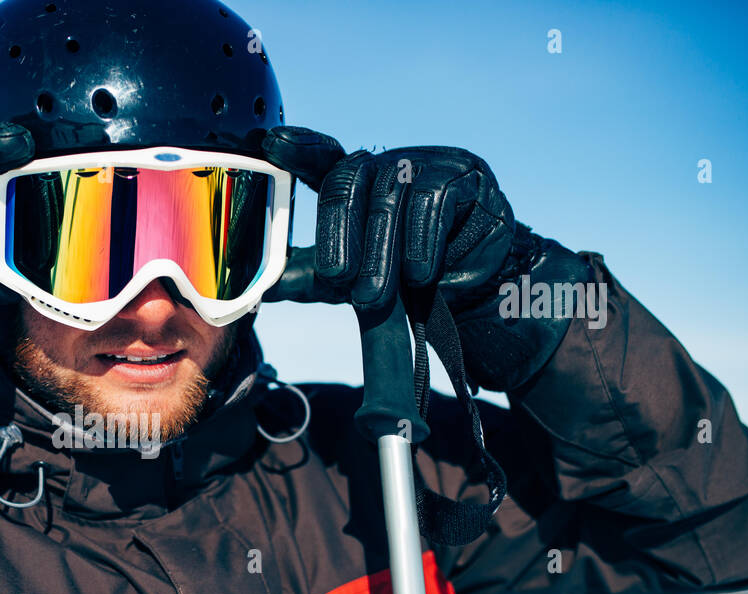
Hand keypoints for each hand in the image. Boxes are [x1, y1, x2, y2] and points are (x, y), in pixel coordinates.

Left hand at [261, 127, 590, 390]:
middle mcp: (388, 164)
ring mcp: (427, 162)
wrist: (479, 289)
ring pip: (391, 195)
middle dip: (338, 234)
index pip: (322, 155)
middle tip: (338, 281)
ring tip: (376, 295)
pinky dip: (422, 244)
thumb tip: (268, 288)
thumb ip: (315, 277)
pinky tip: (421, 275)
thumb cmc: (410, 278)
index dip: (297, 146)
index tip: (269, 144)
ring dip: (381, 252)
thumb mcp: (358, 279)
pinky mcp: (465, 175)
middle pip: (347, 179)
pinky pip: (435, 201)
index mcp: (358, 182)